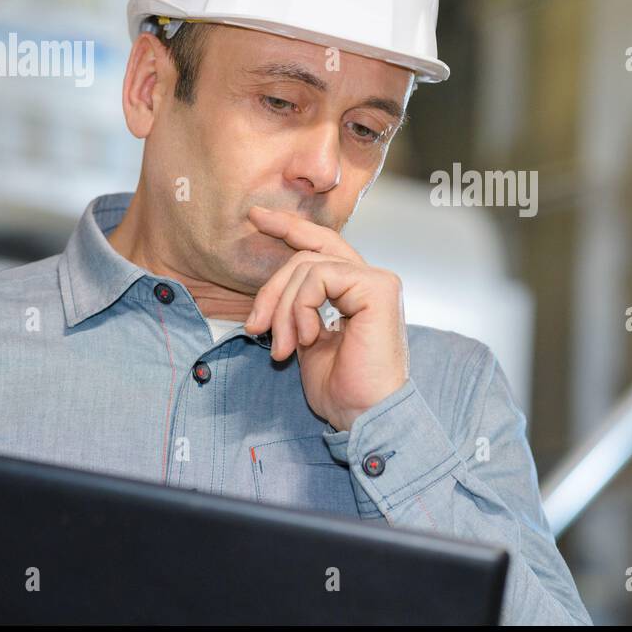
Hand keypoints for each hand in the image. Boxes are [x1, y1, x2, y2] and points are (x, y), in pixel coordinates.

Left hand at [244, 206, 409, 432]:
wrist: (365, 415)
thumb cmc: (341, 389)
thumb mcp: (308, 341)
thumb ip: (297, 310)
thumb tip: (268, 298)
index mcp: (357, 291)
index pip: (321, 246)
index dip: (289, 227)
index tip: (256, 217)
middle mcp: (371, 279)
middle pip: (307, 254)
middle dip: (271, 287)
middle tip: (254, 326)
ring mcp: (377, 280)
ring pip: (307, 266)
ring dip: (283, 309)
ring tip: (282, 348)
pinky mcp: (377, 287)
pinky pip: (319, 277)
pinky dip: (301, 308)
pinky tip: (307, 339)